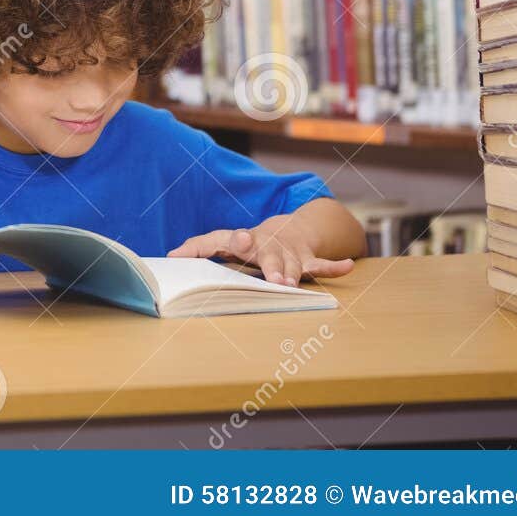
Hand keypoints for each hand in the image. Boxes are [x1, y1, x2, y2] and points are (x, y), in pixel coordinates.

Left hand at [168, 214, 354, 285]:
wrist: (287, 229)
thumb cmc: (246, 242)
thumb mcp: (221, 242)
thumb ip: (197, 248)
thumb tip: (168, 257)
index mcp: (241, 239)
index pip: (229, 238)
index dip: (232, 240)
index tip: (240, 240)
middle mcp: (266, 243)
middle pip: (269, 254)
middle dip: (272, 267)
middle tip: (274, 281)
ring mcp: (288, 252)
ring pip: (293, 264)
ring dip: (294, 274)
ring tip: (293, 286)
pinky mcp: (306, 259)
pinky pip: (320, 264)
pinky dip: (333, 266)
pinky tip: (347, 266)